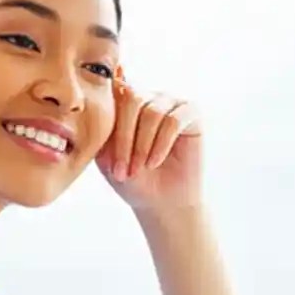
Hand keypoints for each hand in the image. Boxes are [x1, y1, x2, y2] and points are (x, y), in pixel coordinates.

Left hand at [95, 67, 202, 210]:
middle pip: (132, 99)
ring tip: (137, 170)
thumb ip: (102, 125)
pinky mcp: (192, 113)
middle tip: (120, 170)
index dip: (108, 124)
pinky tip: (154, 163)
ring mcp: (172, 102)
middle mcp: (150, 96)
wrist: (161, 202)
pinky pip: (173, 121)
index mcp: (126, 100)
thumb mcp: (106, 154)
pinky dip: (161, 144)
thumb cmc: (132, 178)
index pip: (113, 92)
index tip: (107, 160)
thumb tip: (104, 95)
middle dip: (124, 138)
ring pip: (152, 112)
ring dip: (142, 146)